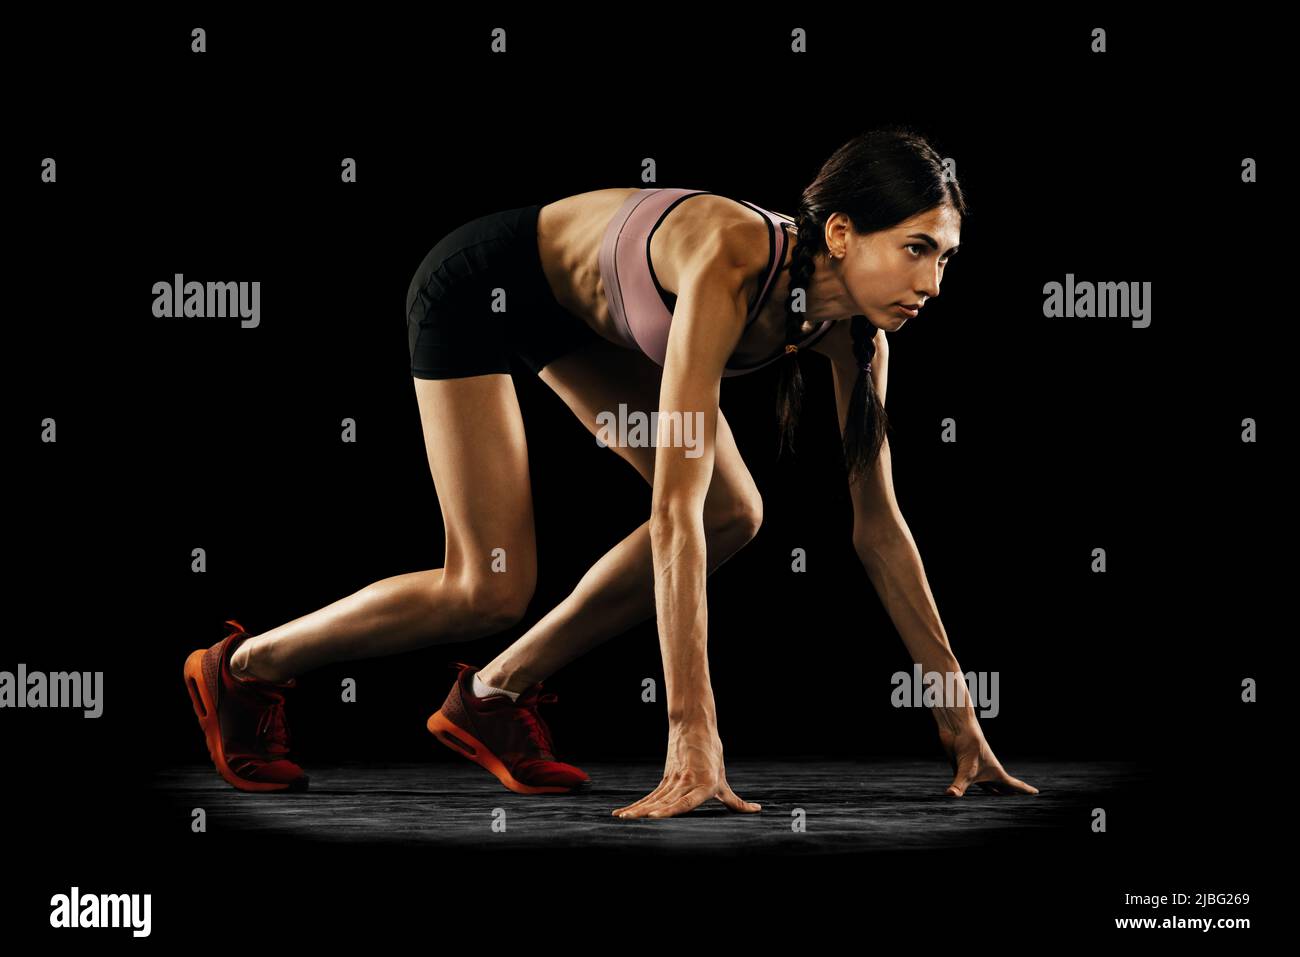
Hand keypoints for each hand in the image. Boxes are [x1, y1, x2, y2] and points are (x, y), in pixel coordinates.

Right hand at [612, 724, 761, 818]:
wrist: (695, 725)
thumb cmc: (712, 753)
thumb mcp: (723, 779)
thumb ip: (735, 800)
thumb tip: (756, 810)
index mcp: (703, 785)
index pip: (684, 802)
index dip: (669, 810)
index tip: (654, 817)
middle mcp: (686, 784)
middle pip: (664, 803)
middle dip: (647, 814)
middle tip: (630, 822)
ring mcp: (673, 781)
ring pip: (653, 799)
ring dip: (637, 810)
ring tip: (623, 819)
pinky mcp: (665, 779)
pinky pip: (650, 796)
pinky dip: (637, 805)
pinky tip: (623, 813)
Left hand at [937, 719, 1038, 796]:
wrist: (957, 727)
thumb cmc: (967, 744)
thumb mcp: (965, 768)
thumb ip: (959, 785)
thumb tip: (949, 794)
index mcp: (995, 772)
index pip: (1013, 785)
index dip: (1024, 790)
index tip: (1036, 793)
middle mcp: (987, 771)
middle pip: (1003, 785)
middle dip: (1012, 792)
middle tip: (1022, 797)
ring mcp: (976, 768)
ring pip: (989, 783)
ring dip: (996, 790)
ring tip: (1003, 795)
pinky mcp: (963, 765)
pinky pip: (976, 780)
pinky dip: (980, 786)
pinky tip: (978, 787)